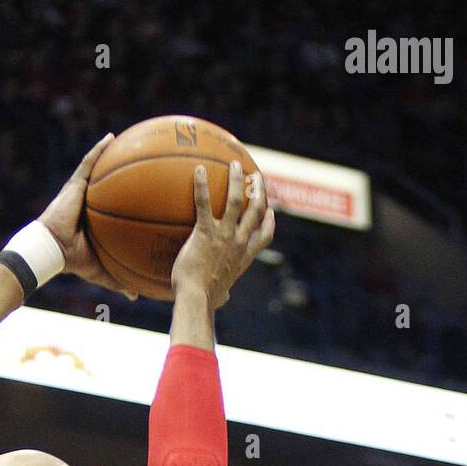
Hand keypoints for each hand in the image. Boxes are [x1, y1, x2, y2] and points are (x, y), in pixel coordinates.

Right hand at [38, 135, 137, 299]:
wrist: (53, 250)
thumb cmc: (74, 260)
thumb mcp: (102, 270)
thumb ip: (119, 280)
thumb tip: (136, 294)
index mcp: (100, 219)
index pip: (118, 205)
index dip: (133, 198)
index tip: (153, 192)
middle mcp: (93, 202)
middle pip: (112, 184)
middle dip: (128, 172)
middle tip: (150, 162)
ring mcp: (83, 191)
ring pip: (101, 168)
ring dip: (114, 154)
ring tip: (133, 141)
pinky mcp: (75, 185)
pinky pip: (89, 163)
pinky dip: (99, 150)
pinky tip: (111, 138)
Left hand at [170, 161, 274, 308]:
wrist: (196, 300)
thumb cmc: (203, 301)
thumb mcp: (218, 296)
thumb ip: (222, 293)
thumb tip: (222, 299)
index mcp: (244, 258)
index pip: (263, 237)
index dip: (268, 222)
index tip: (270, 210)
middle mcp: (239, 243)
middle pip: (255, 211)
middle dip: (258, 191)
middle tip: (256, 177)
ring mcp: (224, 236)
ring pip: (236, 201)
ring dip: (237, 180)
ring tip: (235, 164)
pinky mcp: (206, 233)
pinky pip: (204, 203)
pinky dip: (202, 185)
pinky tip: (199, 170)